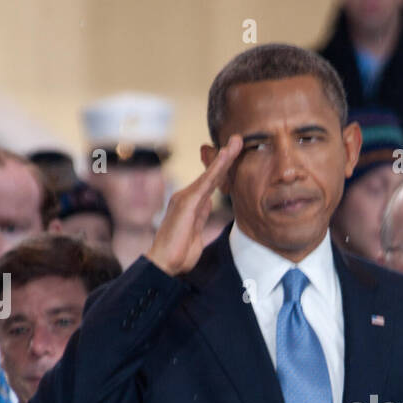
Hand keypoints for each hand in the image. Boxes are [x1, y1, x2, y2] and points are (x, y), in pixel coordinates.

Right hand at [145, 134, 242, 276]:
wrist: (164, 263)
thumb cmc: (179, 253)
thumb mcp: (196, 232)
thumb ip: (201, 216)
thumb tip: (208, 203)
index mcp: (191, 204)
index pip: (211, 183)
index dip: (223, 169)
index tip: (235, 155)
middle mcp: (187, 197)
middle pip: (211, 174)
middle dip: (226, 157)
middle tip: (239, 140)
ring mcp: (185, 198)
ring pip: (210, 174)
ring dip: (224, 158)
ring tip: (237, 142)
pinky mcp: (186, 202)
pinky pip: (206, 182)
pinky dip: (216, 168)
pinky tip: (226, 157)